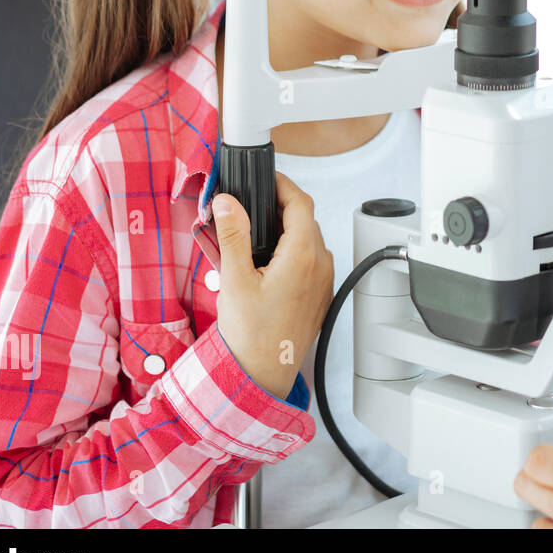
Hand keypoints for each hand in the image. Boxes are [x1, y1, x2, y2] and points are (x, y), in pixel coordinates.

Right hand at [211, 172, 334, 398]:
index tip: (265, 178)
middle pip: (305, 220)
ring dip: (286, 231)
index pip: (300, 203)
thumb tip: (228, 201)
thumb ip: (232, 235)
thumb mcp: (233, 279)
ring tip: (253, 234)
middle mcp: (320, 265)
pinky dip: (292, 251)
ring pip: (309, 240)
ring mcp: (324, 280)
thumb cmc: (251, 333)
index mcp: (302, 256)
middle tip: (248, 207)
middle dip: (278, 207)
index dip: (282, 184)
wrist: (263, 373)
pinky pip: (311, 261)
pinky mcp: (320, 294)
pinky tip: (267, 262)